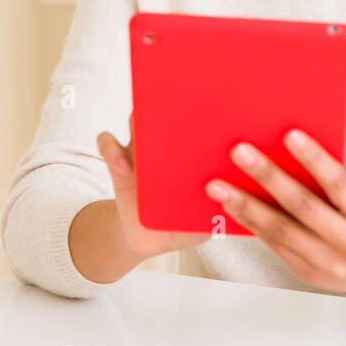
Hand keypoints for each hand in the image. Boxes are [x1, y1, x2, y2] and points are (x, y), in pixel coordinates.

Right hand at [96, 112, 212, 260]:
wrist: (148, 237)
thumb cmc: (185, 225)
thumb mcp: (204, 223)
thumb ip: (220, 213)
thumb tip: (237, 202)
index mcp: (195, 154)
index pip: (203, 125)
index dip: (210, 114)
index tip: (218, 112)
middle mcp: (170, 144)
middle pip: (169, 115)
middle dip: (174, 108)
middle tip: (179, 109)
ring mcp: (143, 150)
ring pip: (137, 121)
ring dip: (139, 120)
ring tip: (144, 129)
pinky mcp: (117, 161)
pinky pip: (108, 144)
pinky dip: (111, 150)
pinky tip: (122, 166)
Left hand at [205, 129, 345, 299]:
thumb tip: (327, 129)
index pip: (338, 184)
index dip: (314, 159)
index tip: (290, 134)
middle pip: (303, 206)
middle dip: (269, 177)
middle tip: (241, 152)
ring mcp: (325, 261)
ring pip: (280, 229)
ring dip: (246, 205)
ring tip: (218, 185)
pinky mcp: (304, 271)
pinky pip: (273, 243)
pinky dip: (249, 223)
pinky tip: (230, 205)